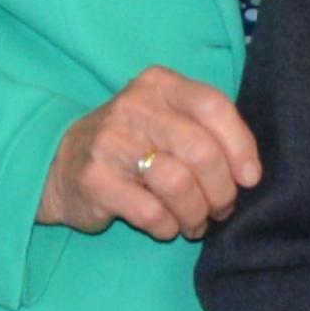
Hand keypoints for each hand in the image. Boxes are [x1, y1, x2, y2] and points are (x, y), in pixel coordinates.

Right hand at [42, 68, 262, 242]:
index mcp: (159, 84)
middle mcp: (134, 106)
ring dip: (196, 213)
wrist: (59, 166)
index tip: (250, 178)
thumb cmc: (130, 145)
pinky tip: (165, 226)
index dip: (241, 146)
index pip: (213, 106)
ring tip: (194, 222)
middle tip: (220, 209)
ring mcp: (110, 141)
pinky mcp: (94, 180)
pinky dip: (168, 227)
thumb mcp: (166, 121)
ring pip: (179, 184)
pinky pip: (151, 213)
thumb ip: (206, 132)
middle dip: (221, 190)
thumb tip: (250, 173)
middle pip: (201, 150)